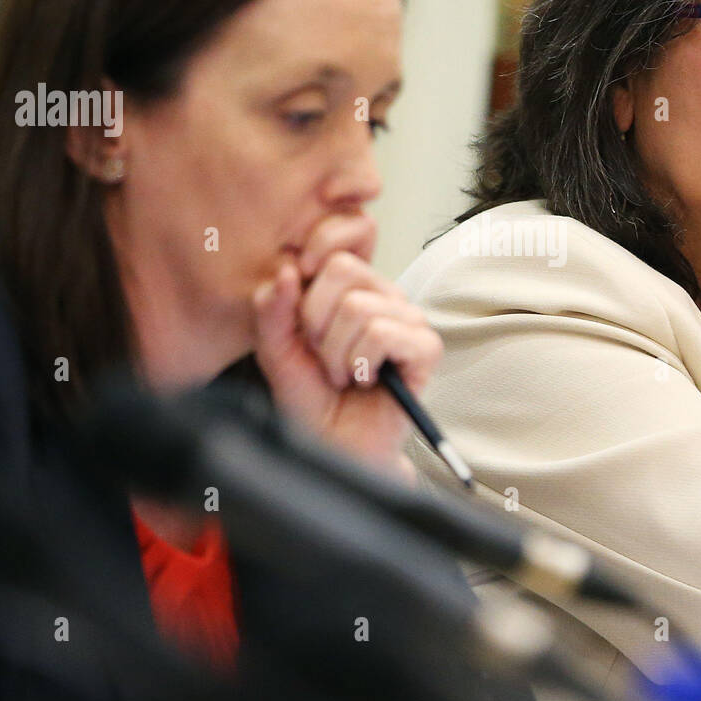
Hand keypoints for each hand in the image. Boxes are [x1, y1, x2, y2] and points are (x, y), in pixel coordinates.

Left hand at [251, 213, 441, 483]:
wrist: (334, 448)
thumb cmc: (311, 400)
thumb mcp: (276, 350)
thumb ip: (273, 310)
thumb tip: (286, 269)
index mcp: (354, 289)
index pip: (333, 252)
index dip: (306, 284)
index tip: (299, 323)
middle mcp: (386, 297)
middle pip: (343, 271)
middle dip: (316, 321)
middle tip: (322, 356)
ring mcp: (410, 321)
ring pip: (359, 307)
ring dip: (337, 353)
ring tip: (342, 374)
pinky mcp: (426, 349)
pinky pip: (383, 334)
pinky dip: (361, 363)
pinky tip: (365, 380)